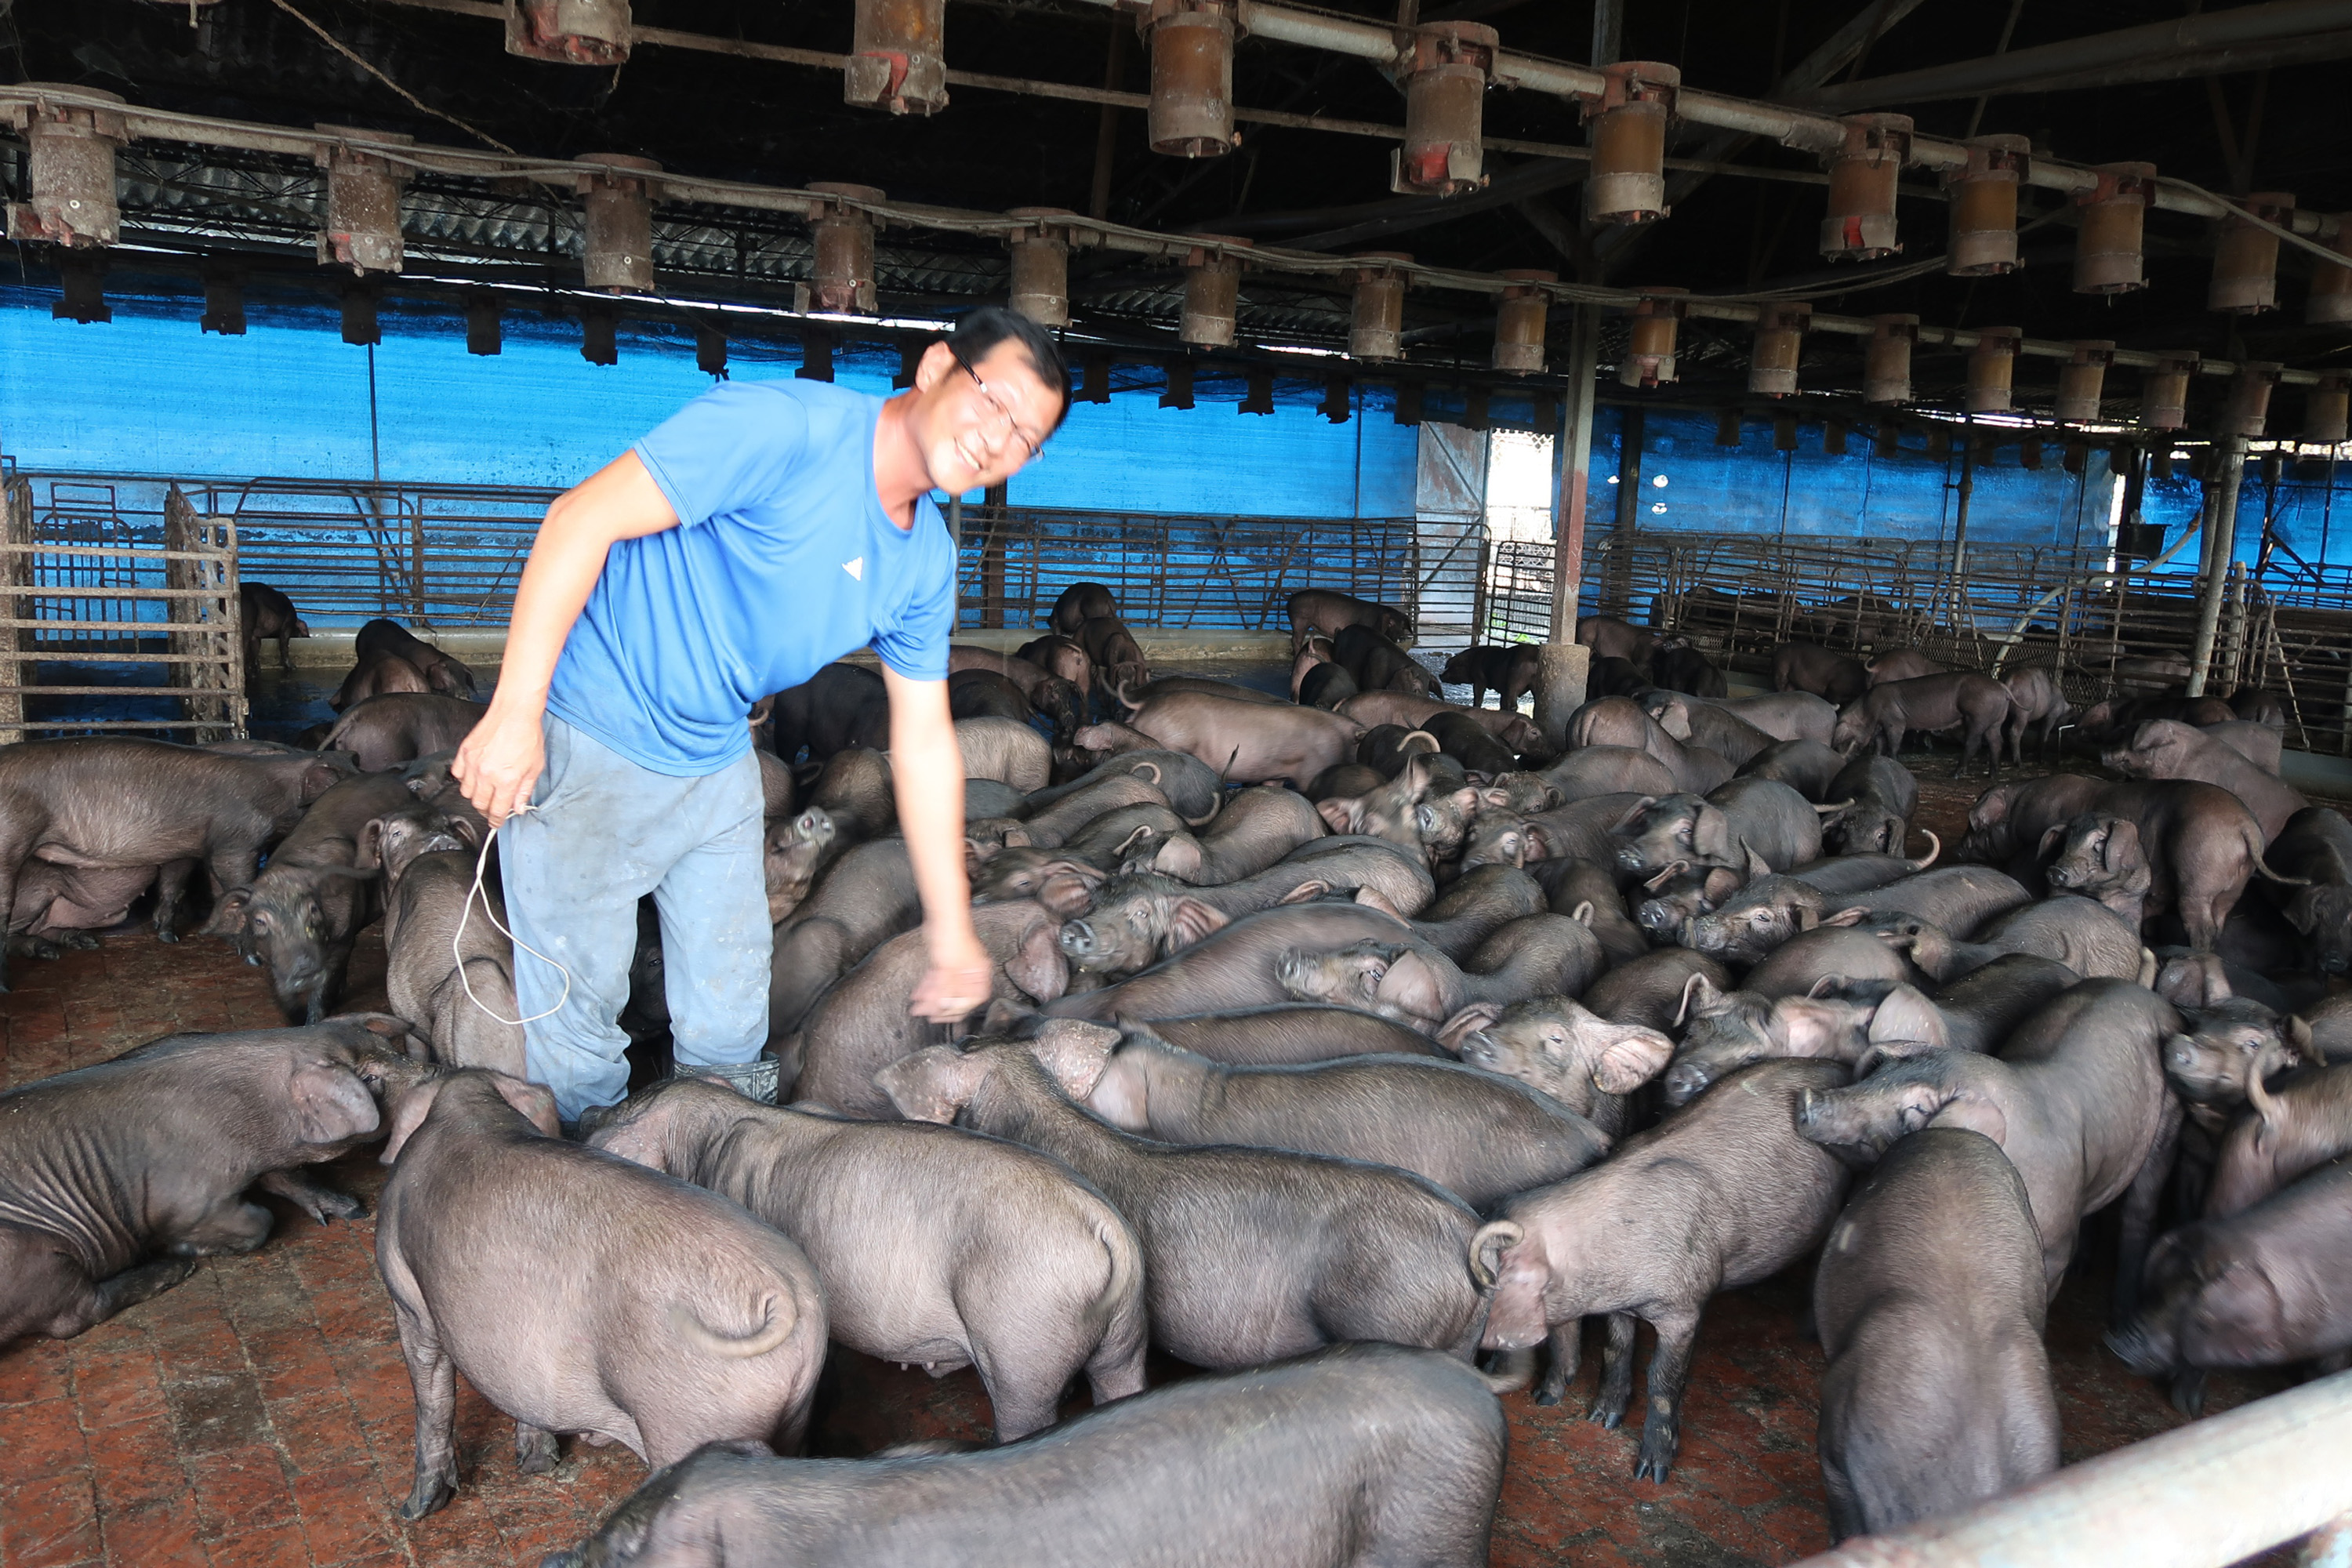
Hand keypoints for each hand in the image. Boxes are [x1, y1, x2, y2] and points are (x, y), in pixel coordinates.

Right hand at [453, 703, 546, 827]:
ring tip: (485, 791)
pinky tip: (474, 775)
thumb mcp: (535, 767)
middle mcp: (486, 775)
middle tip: (492, 808)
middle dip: (486, 810)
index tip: (497, 823)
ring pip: (466, 792)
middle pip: (478, 804)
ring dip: (475, 795)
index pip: (497, 811)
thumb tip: (518, 808)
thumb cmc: (528, 736)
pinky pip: (457, 774)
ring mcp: (472, 763)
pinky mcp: (464, 752)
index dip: (497, 821)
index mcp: (506, 781)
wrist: (515, 712)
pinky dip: (464, 778)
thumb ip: (524, 791)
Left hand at [908, 919, 992, 1024]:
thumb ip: (947, 990)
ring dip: (930, 998)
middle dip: (938, 1006)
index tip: (939, 1017)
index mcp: (979, 976)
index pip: (969, 1001)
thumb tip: (944, 1007)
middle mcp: (971, 974)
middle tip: (925, 1014)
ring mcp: (958, 968)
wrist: (944, 917)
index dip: (954, 1010)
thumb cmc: (953, 938)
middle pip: (956, 997)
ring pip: (944, 989)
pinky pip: (937, 980)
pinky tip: (918, 994)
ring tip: (917, 1006)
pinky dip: (928, 987)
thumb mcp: (949, 969)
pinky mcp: (945, 962)